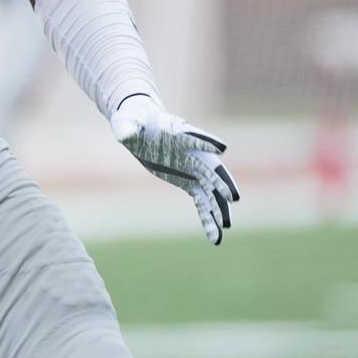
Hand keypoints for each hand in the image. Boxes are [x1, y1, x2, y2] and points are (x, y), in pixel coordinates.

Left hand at [111, 94, 238, 244]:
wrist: (139, 128)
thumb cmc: (132, 121)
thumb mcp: (126, 124)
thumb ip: (127, 129)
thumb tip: (124, 135)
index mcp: (180, 133)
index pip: (196, 137)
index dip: (207, 142)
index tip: (221, 148)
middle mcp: (193, 152)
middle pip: (212, 169)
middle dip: (222, 183)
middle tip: (232, 198)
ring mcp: (194, 169)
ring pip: (211, 191)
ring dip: (219, 209)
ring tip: (224, 229)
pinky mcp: (189, 182)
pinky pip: (202, 202)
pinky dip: (208, 217)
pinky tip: (213, 237)